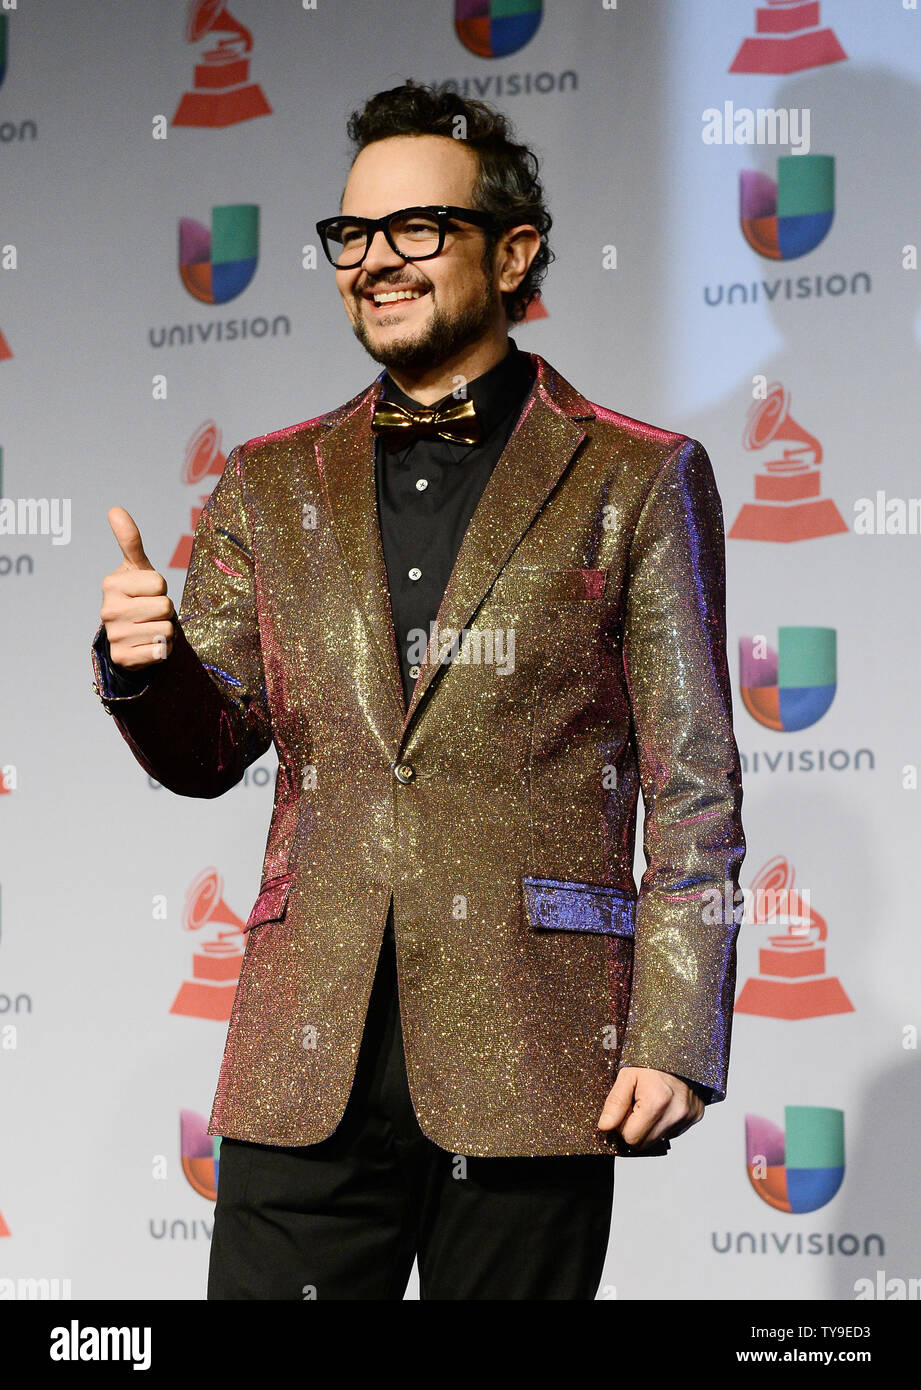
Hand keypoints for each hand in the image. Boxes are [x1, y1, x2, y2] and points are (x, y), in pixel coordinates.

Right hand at [100, 507, 175, 668]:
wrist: (129, 637)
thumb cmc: (138, 596)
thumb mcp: (137, 569)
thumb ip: (130, 541)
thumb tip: (115, 509)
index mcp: (112, 584)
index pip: (159, 583)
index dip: (161, 589)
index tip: (148, 593)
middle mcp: (108, 610)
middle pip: (165, 607)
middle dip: (166, 611)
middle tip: (151, 613)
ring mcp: (115, 635)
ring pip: (166, 630)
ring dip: (166, 631)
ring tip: (151, 628)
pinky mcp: (123, 658)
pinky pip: (161, 652)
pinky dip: (162, 650)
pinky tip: (148, 645)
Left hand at [597, 1067, 704, 1148]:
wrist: (679, 1046)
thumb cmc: (651, 1058)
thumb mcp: (627, 1075)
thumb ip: (615, 1103)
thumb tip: (605, 1127)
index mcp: (656, 1102)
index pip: (631, 1138)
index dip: (623, 1127)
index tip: (625, 1109)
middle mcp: (676, 1112)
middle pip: (645, 1144)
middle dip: (636, 1129)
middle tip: (636, 1106)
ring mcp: (688, 1115)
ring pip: (659, 1139)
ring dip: (650, 1126)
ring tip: (651, 1102)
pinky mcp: (696, 1115)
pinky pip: (673, 1132)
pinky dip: (665, 1122)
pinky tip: (663, 1104)